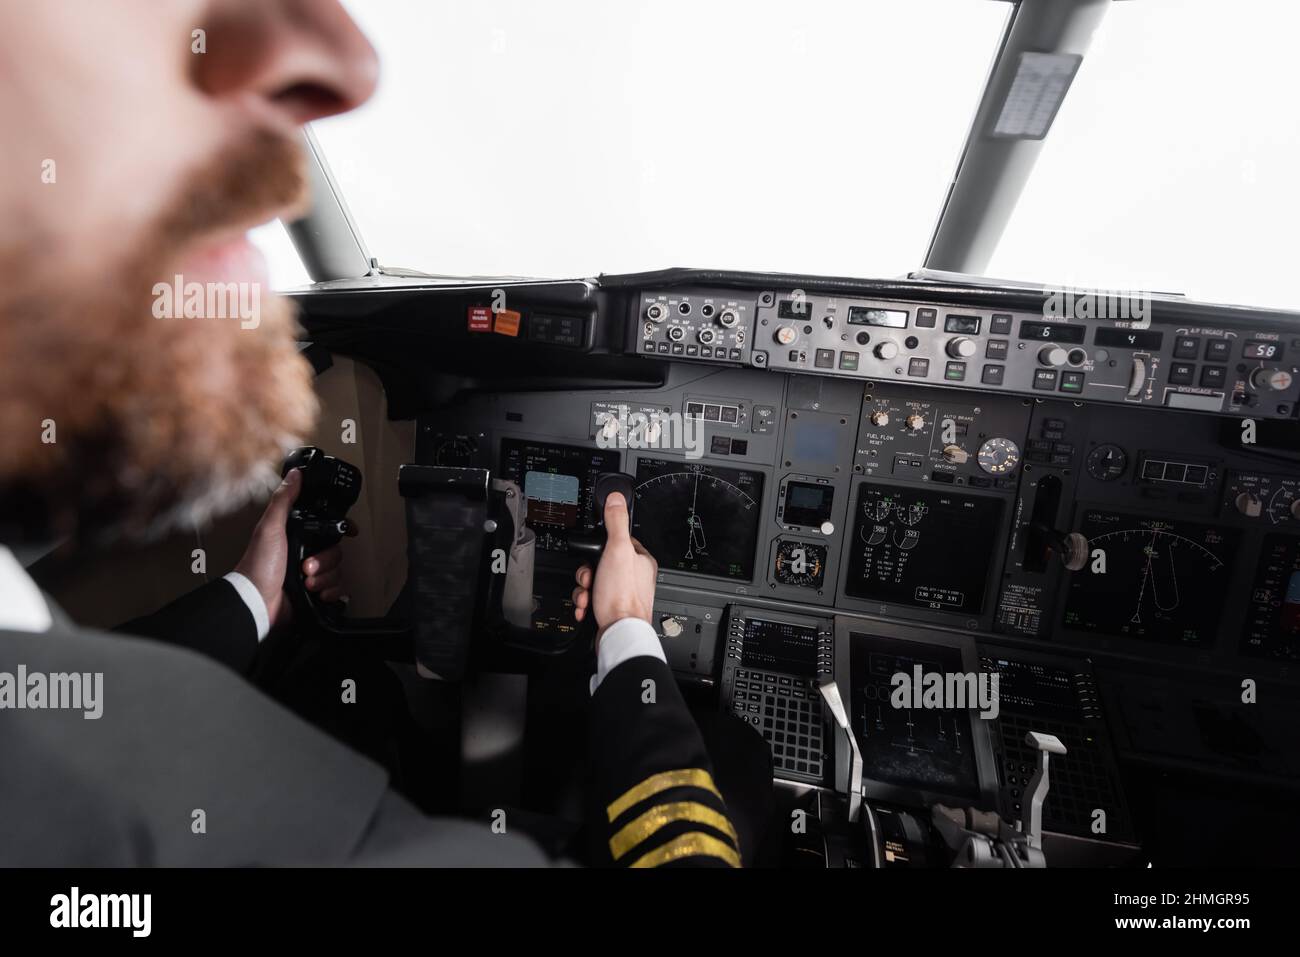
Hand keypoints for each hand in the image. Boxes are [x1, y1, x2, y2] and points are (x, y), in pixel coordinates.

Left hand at [233, 468, 347, 627]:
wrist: (256, 602)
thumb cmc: (258, 567)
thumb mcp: (270, 528)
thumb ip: (283, 500)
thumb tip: (295, 475)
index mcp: (295, 536)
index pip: (326, 528)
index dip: (340, 529)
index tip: (349, 531)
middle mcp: (304, 554)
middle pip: (335, 551)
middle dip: (323, 560)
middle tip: (306, 565)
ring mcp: (310, 574)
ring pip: (337, 571)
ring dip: (324, 577)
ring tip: (306, 580)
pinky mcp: (314, 593)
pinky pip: (337, 589)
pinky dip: (328, 592)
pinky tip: (315, 593)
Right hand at [571, 492, 656, 644]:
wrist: (618, 632)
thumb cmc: (623, 596)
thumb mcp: (617, 550)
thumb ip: (616, 522)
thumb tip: (616, 499)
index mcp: (641, 561)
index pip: (617, 542)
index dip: (601, 548)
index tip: (595, 554)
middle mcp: (634, 577)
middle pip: (601, 563)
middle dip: (588, 572)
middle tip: (590, 578)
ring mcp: (622, 594)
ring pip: (594, 582)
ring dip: (584, 589)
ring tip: (589, 595)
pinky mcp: (611, 609)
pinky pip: (592, 599)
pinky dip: (585, 603)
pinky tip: (586, 607)